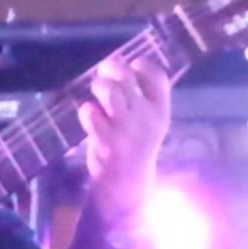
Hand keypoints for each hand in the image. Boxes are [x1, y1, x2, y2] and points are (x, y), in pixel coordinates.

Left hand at [77, 56, 172, 224]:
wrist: (128, 183)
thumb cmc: (136, 146)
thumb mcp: (150, 122)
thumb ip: (142, 98)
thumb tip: (120, 66)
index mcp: (160, 111)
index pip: (157, 76)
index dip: (141, 65)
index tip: (132, 68)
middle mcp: (145, 117)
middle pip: (126, 77)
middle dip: (111, 68)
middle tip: (104, 73)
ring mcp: (124, 129)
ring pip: (109, 92)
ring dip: (99, 86)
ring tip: (96, 93)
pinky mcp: (104, 141)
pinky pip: (90, 113)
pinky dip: (87, 111)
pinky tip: (90, 116)